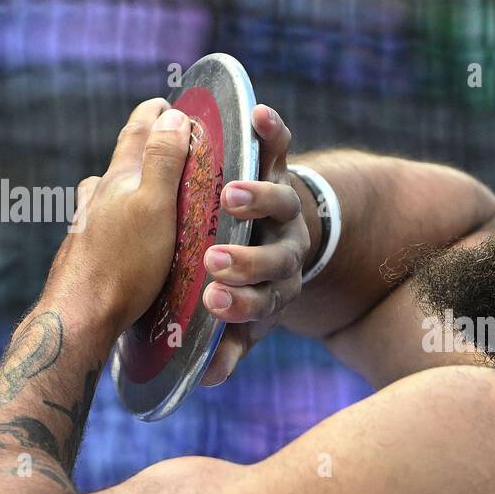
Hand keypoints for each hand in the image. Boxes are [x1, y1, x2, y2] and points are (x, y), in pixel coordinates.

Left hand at [42, 98, 189, 333]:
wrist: (80, 315)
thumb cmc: (123, 264)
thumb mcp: (154, 207)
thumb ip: (163, 161)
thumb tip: (172, 116)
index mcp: (118, 180)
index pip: (137, 133)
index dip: (153, 114)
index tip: (167, 102)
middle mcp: (98, 196)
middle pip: (122, 160)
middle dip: (144, 144)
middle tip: (163, 135)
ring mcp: (88, 224)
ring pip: (111, 191)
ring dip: (130, 181)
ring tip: (148, 184)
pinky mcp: (87, 251)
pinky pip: (109, 221)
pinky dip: (123, 213)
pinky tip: (128, 231)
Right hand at [199, 104, 309, 385]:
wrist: (283, 240)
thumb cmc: (249, 286)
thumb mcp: (243, 321)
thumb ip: (227, 345)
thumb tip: (206, 380)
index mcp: (278, 290)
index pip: (264, 302)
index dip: (241, 304)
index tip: (212, 302)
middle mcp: (288, 249)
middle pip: (277, 258)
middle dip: (248, 261)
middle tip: (216, 261)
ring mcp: (285, 208)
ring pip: (281, 202)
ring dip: (258, 198)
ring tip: (229, 193)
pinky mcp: (281, 170)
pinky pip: (280, 148)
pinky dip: (273, 131)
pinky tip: (257, 113)